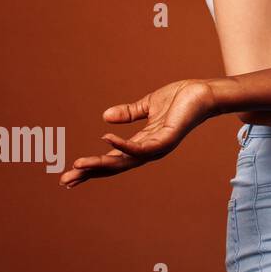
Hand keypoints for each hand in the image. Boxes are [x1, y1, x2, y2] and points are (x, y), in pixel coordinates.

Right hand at [58, 79, 216, 187]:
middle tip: (66, 180)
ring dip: (101, 164)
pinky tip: (106, 139)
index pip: (114, 159)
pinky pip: (142, 147)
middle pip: (116, 166)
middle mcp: (150, 149)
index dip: (93, 167)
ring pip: (125, 161)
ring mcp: (159, 146)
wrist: (203, 91)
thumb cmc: (180, 98)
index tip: (70, 173)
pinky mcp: (167, 139)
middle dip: (91, 173)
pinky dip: (124, 145)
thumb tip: (105, 117)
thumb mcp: (148, 104)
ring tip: (79, 165)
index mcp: (143, 142)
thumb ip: (129, 112)